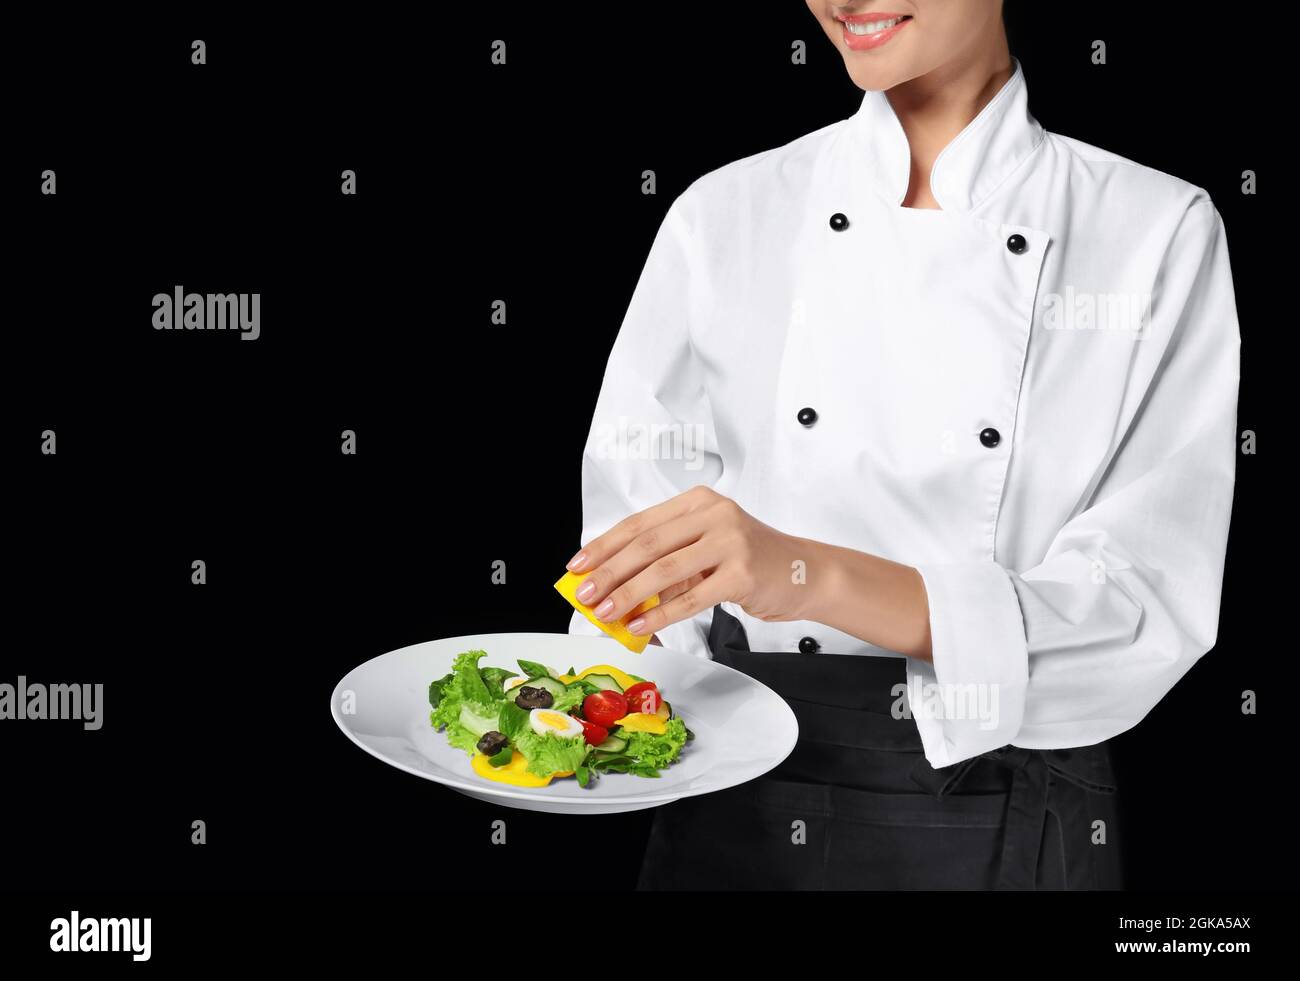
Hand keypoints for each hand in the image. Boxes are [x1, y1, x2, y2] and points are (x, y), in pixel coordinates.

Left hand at [566, 485, 932, 658]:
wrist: (804, 573)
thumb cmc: (751, 562)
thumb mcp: (706, 550)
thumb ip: (667, 563)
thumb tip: (616, 589)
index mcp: (698, 502)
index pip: (640, 522)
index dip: (604, 545)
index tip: (578, 565)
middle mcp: (714, 514)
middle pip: (647, 544)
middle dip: (610, 571)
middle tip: (585, 593)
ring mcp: (731, 542)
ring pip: (665, 569)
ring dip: (629, 593)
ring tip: (606, 612)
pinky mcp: (742, 573)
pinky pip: (692, 597)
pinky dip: (661, 614)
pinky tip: (640, 624)